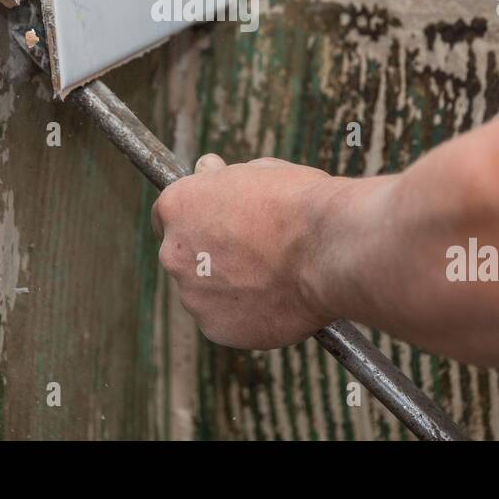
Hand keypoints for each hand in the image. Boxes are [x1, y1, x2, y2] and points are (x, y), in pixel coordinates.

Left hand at [152, 154, 338, 348]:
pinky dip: (246, 315)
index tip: (216, 227)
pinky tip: (277, 300)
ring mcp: (192, 295)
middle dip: (210, 256)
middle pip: (183, 257)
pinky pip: (226, 321)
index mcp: (178, 206)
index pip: (168, 216)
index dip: (195, 221)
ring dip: (229, 288)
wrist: (329, 248)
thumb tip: (207, 170)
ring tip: (274, 277)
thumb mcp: (258, 171)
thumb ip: (222, 179)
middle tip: (254, 254)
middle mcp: (174, 252)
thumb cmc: (300, 204)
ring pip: (205, 293)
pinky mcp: (215, 328)